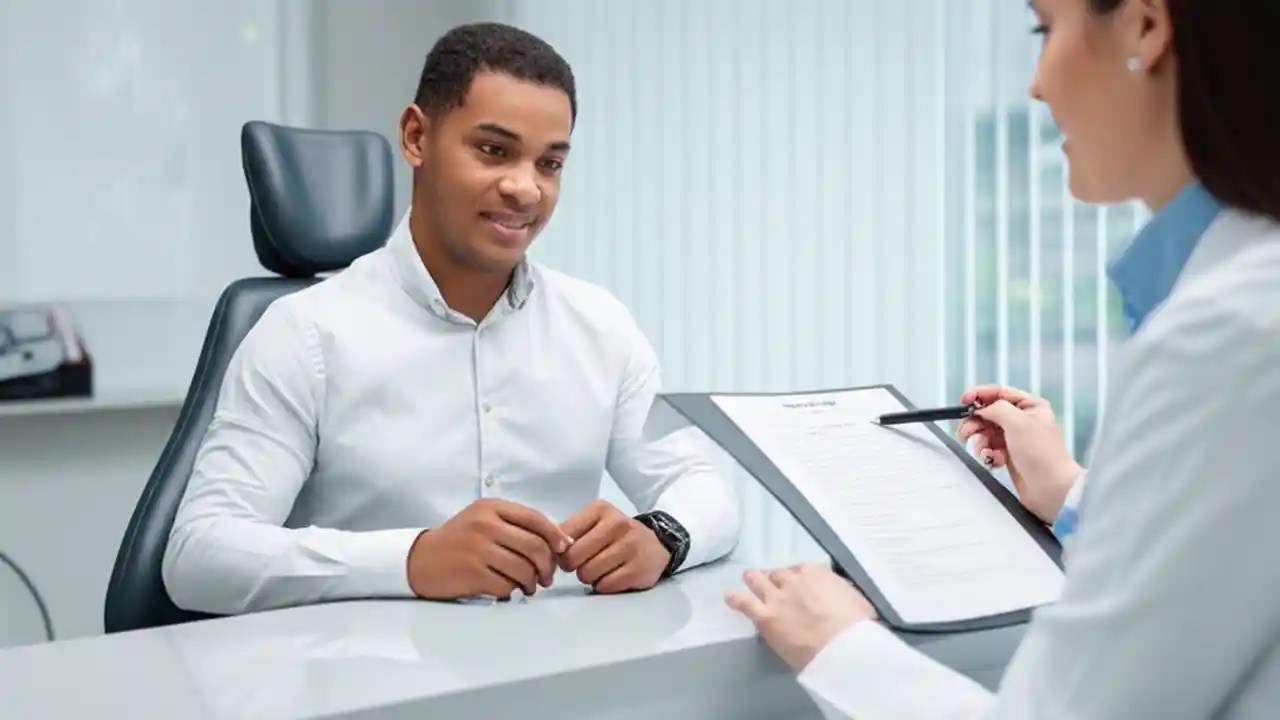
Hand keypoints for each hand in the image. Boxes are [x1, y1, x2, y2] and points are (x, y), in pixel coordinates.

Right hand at [407, 499, 572, 599]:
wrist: (420, 559)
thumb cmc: (458, 540)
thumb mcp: (483, 519)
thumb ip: (515, 524)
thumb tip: (557, 540)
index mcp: (491, 508)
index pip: (535, 519)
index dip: (555, 535)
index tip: (562, 548)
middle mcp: (485, 525)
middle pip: (534, 546)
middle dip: (548, 564)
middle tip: (548, 576)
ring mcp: (478, 549)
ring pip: (523, 568)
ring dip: (533, 581)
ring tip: (530, 586)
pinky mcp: (473, 573)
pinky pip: (507, 585)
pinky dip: (513, 590)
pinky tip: (511, 589)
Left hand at [558, 500, 669, 593]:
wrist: (656, 545)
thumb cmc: (616, 535)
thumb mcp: (594, 523)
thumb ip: (570, 532)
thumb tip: (551, 550)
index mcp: (600, 509)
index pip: (564, 535)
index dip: (561, 550)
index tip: (570, 551)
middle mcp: (617, 524)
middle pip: (573, 557)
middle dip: (574, 566)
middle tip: (584, 563)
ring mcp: (630, 546)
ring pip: (587, 574)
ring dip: (589, 577)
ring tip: (600, 569)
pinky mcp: (638, 569)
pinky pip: (604, 586)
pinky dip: (603, 586)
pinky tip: (613, 576)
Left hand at [725, 564, 876, 671]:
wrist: (843, 647)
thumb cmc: (857, 627)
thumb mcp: (856, 600)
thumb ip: (840, 593)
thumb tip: (838, 596)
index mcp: (817, 573)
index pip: (801, 569)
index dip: (797, 576)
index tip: (798, 582)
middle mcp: (794, 580)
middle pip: (779, 574)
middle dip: (776, 578)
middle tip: (775, 583)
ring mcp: (777, 597)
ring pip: (759, 582)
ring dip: (754, 579)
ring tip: (749, 578)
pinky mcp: (765, 617)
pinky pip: (745, 603)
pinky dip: (736, 599)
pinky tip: (729, 597)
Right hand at [957, 385, 1083, 522]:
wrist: (1051, 489)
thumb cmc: (1041, 454)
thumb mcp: (1018, 422)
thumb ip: (996, 408)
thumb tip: (980, 409)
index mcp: (1030, 406)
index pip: (1000, 393)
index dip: (980, 395)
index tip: (963, 401)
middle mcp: (1024, 420)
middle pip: (989, 414)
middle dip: (976, 423)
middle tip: (966, 432)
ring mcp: (1016, 439)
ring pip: (986, 432)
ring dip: (981, 442)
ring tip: (985, 452)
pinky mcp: (1010, 456)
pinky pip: (990, 449)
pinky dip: (988, 454)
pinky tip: (994, 460)